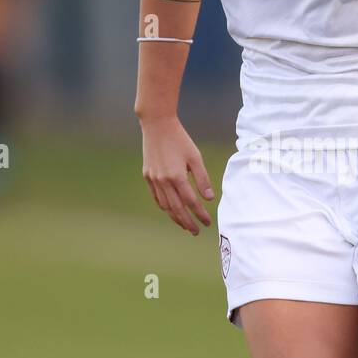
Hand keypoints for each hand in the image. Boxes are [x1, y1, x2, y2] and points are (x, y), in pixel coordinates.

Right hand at [139, 116, 214, 234]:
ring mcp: (153, 180)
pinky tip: (171, 211)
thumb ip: (202, 179)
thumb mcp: (195, 157)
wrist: (157, 126)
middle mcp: (163, 181)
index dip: (200, 214)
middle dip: (188, 222)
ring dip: (176, 218)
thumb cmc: (179, 140)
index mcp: (177, 177)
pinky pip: (156, 197)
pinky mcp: (148, 176)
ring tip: (185, 225)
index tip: (207, 222)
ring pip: (165, 206)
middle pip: (177, 209)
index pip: (191, 202)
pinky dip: (164, 207)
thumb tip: (209, 198)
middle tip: (196, 231)